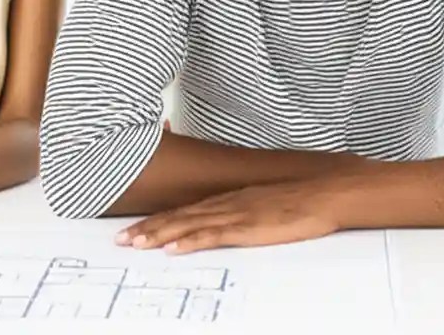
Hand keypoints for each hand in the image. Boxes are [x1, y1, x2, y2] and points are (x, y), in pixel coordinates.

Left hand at [115, 180, 346, 254]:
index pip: (183, 212)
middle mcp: (224, 205)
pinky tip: (172, 248)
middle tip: (121, 239)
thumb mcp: (262, 203)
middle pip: (177, 218)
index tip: (134, 229)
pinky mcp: (246, 227)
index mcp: (226, 200)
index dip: (156, 221)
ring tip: (134, 243)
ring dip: (158, 235)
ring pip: (187, 225)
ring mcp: (233, 215)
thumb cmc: (297, 200)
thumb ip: (241, 209)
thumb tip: (227, 220)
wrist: (322, 194)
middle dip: (147, 229)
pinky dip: (189, 242)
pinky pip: (212, 236)